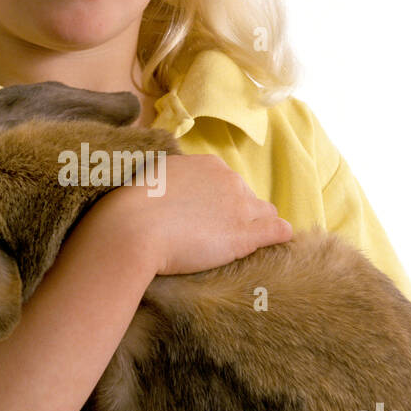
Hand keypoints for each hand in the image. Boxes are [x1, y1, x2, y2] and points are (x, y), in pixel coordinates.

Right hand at [105, 153, 291, 275]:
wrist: (132, 230)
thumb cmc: (134, 208)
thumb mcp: (156, 178)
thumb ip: (175, 180)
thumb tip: (175, 187)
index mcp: (209, 165)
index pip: (228, 183)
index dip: (219, 203)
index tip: (204, 218)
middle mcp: (230, 180)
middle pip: (248, 198)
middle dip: (237, 214)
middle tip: (214, 235)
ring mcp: (240, 207)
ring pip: (265, 214)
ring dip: (256, 227)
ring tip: (236, 245)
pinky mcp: (246, 235)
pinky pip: (279, 231)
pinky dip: (279, 236)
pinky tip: (275, 244)